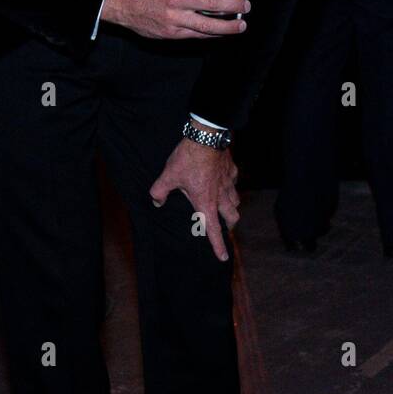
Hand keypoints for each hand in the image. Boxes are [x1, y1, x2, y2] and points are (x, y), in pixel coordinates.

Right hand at [101, 0, 249, 39]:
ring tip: (241, 25)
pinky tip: (223, 32)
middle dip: (234, 5)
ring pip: (208, 24)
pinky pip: (198, 34)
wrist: (125, 3)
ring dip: (229, 26)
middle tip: (246, 6)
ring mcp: (175, 17)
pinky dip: (213, 33)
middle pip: (214, 2)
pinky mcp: (173, 33)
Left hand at [149, 138, 240, 260]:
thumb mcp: (168, 176)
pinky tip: (225, 182)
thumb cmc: (188, 158)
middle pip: (232, 217)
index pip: (212, 229)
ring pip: (236, 201)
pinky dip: (231, 186)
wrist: (206, 136)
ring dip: (232, 207)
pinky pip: (234, 182)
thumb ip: (159, 192)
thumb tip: (156, 202)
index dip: (217, 245)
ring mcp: (228, 182)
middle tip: (226, 228)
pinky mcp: (231, 169)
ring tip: (227, 207)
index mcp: (205, 202)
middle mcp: (220, 195)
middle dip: (230, 225)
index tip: (224, 257)